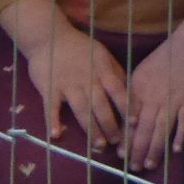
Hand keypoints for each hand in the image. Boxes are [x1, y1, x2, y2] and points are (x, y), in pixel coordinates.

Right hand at [8, 16, 128, 150]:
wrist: (49, 37)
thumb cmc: (78, 47)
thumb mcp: (101, 55)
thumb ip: (114, 72)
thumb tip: (128, 91)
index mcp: (101, 70)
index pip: (118, 90)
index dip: (126, 106)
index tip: (134, 124)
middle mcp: (87, 79)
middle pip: (101, 105)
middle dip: (110, 125)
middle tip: (116, 142)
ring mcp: (67, 85)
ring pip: (81, 109)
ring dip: (90, 129)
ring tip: (97, 145)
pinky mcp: (49, 88)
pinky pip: (51, 107)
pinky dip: (52, 121)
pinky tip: (55, 135)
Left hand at [123, 21, 183, 171]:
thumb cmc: (163, 60)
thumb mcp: (139, 74)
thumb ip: (132, 95)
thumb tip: (125, 118)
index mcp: (139, 92)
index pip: (130, 120)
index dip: (125, 137)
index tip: (120, 153)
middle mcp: (154, 99)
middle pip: (144, 129)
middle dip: (137, 149)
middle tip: (132, 167)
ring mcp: (174, 102)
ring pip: (161, 129)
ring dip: (154, 149)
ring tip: (148, 164)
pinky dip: (179, 136)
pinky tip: (174, 151)